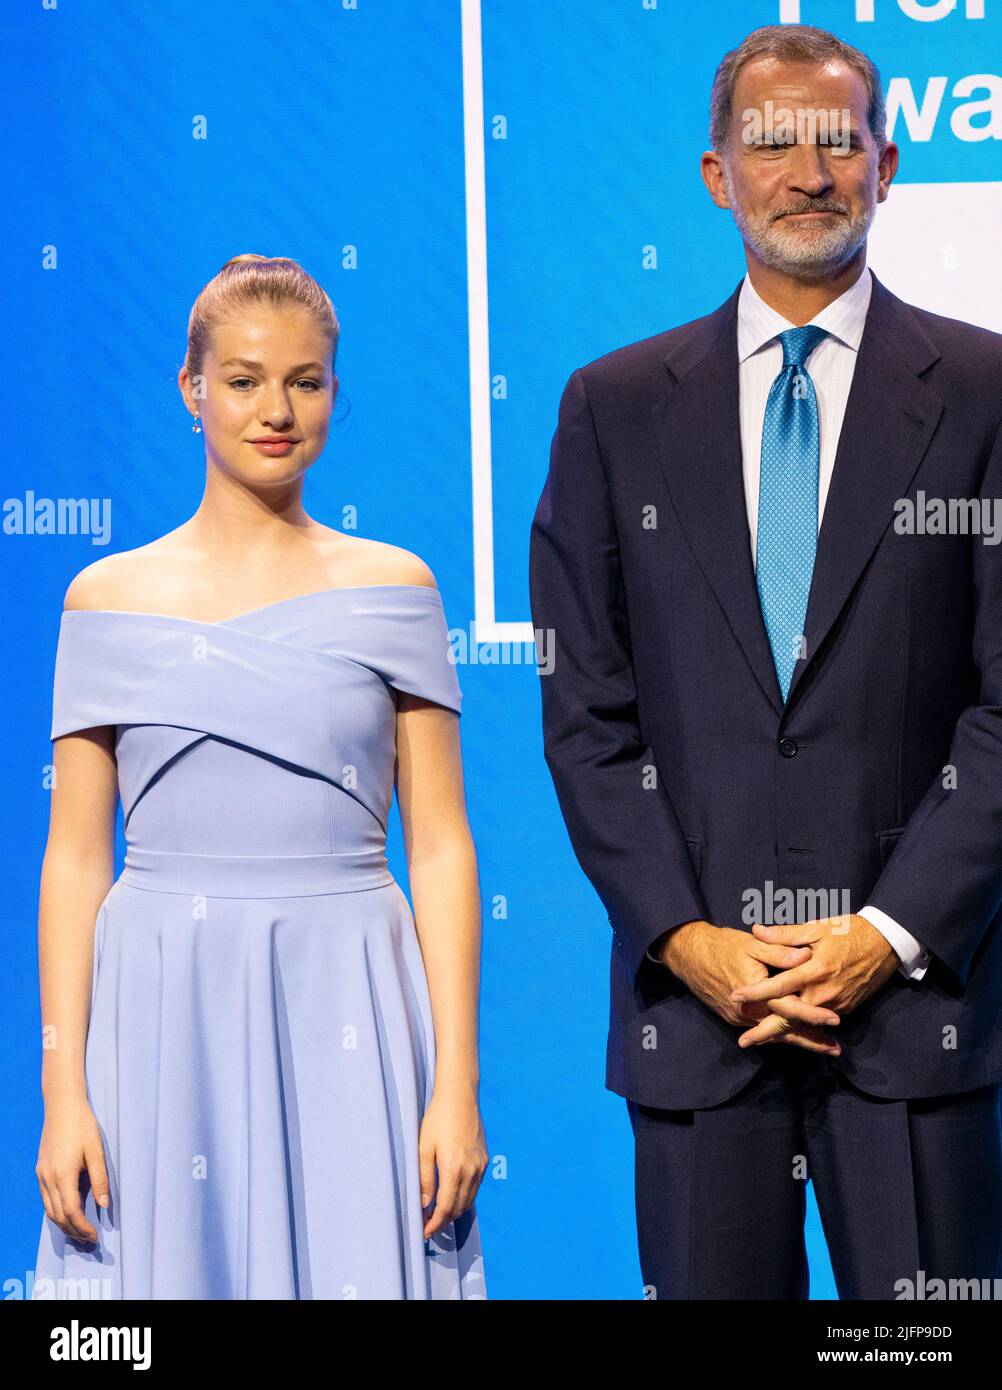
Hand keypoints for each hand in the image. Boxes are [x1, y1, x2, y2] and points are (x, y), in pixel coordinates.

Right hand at [35, 1095, 109, 1243]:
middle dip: (73, 1231)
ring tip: (80, 1232)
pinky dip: (56, 1212)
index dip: (82, 1227)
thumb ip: (100, 1179)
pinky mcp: (40, 1171)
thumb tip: (104, 1206)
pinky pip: (46, 1199)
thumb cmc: (83, 1125)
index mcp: (63, 1174)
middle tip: (89, 1240)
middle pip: (58, 1216)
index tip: (95, 1236)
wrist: (62, 1106)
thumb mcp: (96, 1151)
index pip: (71, 1212)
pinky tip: (68, 1214)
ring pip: (49, 1210)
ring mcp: (41, 1175)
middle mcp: (48, 1178)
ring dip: (64, 1224)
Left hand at [418, 1080, 487, 1239]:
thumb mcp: (424, 1148)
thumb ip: (424, 1178)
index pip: (445, 1208)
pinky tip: (452, 1194)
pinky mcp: (484, 1159)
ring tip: (438, 1213)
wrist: (460, 1096)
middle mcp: (471, 1171)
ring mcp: (480, 1166)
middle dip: (443, 1221)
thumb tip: (423, 1203)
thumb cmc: (438, 1119)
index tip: (424, 1232)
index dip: (434, 1224)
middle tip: (428, 1225)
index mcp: (454, 1169)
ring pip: (469, 1200)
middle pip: (459, 1208)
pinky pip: (475, 1187)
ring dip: (454, 1210)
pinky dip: (464, 1197)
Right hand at [659, 920, 843, 1054]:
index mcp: (755, 993)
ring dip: (798, 1039)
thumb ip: (780, 951)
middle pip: (784, 1030)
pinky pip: (762, 1029)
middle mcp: (747, 1013)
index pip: (790, 1008)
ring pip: (773, 1033)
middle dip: (811, 1040)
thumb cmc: (722, 946)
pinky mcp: (734, 1018)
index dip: (813, 1014)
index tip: (835, 1020)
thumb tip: (806, 955)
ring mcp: (739, 1019)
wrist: (689, 955)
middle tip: (836, 1049)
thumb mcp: (752, 944)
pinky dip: (780, 1034)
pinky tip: (795, 1037)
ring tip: (823, 1047)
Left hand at [728, 915, 899, 1047]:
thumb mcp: (817, 927)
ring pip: (804, 1024)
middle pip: (789, 1018)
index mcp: (814, 970)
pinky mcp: (845, 1008)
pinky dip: (802, 1028)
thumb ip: (786, 934)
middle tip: (743, 1042)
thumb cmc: (849, 931)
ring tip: (759, 1040)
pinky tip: (786, 1032)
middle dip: (765, 1032)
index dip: (756, 992)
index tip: (735, 997)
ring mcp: (836, 1004)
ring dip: (782, 1033)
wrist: (886, 943)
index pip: (779, 986)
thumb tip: (757, 931)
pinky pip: (818, 1021)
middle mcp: (824, 993)